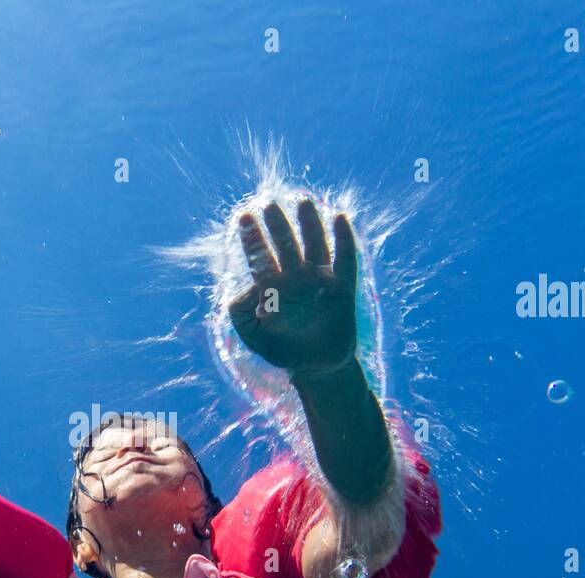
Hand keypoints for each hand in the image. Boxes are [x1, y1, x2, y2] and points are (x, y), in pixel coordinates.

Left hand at [229, 200, 357, 377]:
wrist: (317, 367)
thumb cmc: (283, 351)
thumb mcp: (252, 335)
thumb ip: (239, 313)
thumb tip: (244, 288)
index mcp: (273, 286)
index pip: (260, 256)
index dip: (252, 237)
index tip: (244, 217)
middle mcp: (295, 277)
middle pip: (285, 243)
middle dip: (277, 224)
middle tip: (268, 203)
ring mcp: (319, 279)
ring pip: (313, 244)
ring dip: (308, 223)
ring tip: (303, 201)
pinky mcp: (342, 287)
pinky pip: (344, 259)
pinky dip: (343, 239)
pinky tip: (340, 218)